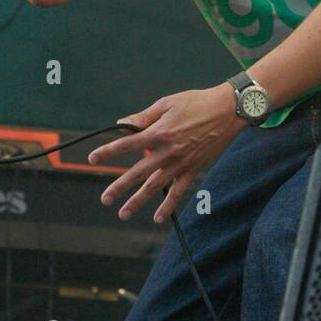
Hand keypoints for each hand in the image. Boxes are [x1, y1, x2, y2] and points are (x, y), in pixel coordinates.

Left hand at [87, 85, 245, 222]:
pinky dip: (169, 205)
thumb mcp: (166, 103)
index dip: (109, 152)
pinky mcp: (193, 169)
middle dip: (120, 186)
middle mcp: (167, 151)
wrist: (227, 110)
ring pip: (155, 186)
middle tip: (105, 199)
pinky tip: (158, 217)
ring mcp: (180, 163)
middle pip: (138, 172)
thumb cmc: (196, 102)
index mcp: (158, 132)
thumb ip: (143, 117)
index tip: (93, 159)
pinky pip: (179, 191)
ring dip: (138, 201)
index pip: (127, 144)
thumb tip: (123, 124)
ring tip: (124, 213)